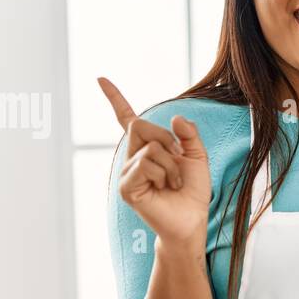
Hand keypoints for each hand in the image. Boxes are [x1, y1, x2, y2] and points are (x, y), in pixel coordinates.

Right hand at [100, 77, 211, 248]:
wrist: (191, 219)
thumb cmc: (192, 191)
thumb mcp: (198, 156)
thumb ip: (189, 134)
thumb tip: (175, 117)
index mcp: (147, 147)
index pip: (127, 119)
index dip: (115, 98)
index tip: (100, 79)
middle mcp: (133, 157)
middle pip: (140, 125)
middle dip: (166, 139)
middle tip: (177, 160)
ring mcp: (127, 172)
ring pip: (150, 148)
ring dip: (171, 164)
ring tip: (174, 182)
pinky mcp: (127, 187)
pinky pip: (145, 164)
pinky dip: (163, 174)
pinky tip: (164, 188)